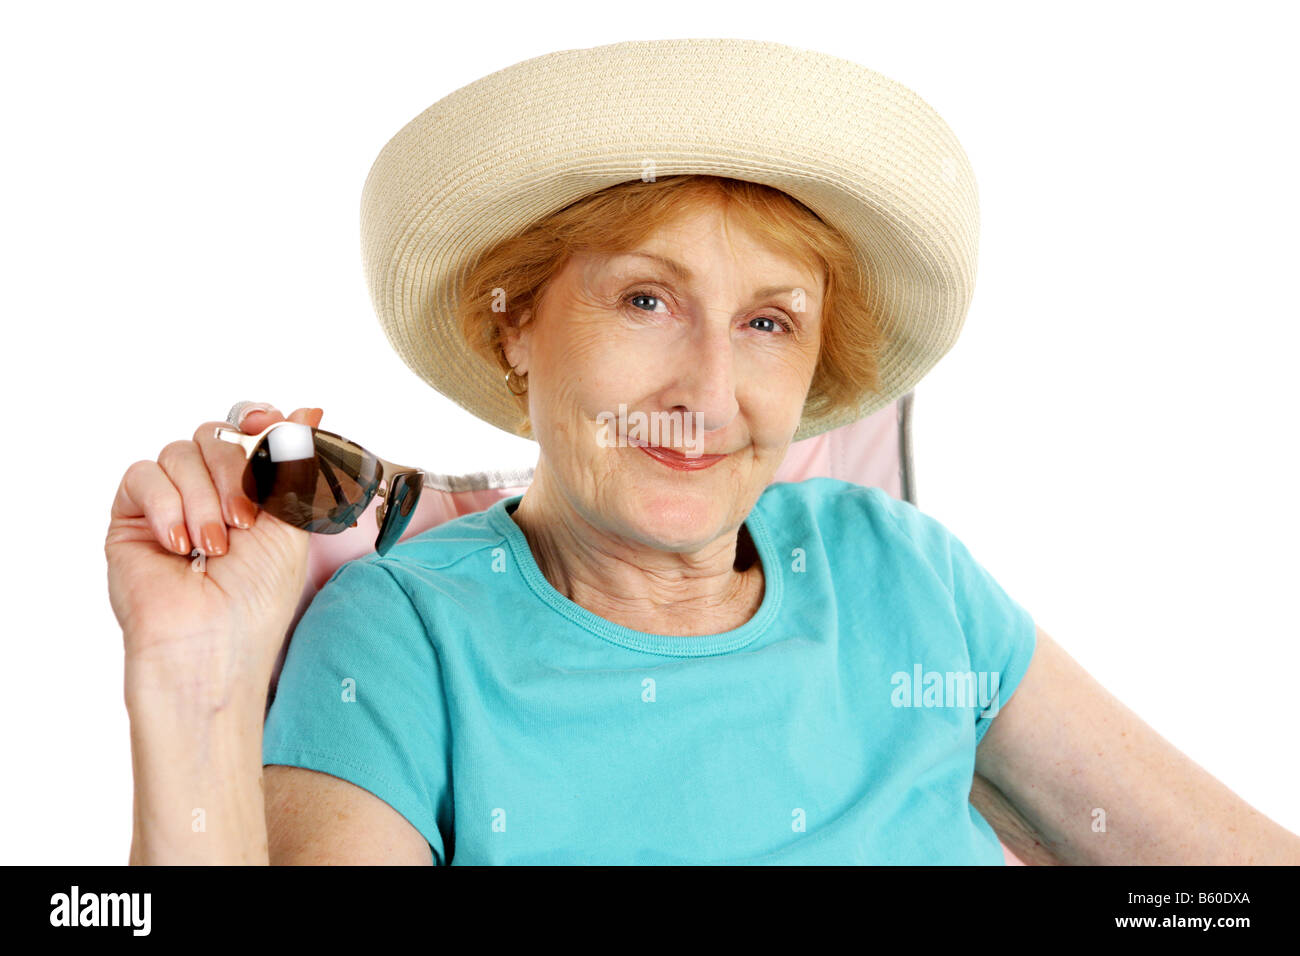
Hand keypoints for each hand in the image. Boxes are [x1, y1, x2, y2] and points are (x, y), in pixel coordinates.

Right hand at [105, 404, 323, 700]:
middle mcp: (210, 493)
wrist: (211, 645)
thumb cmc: (256, 598)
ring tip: (214, 547)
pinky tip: (180, 546)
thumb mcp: (291, 524)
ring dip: (205, 499)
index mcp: (252, 492)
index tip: (268, 424)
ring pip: (180, 452)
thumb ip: (296, 465)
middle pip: (216, 435)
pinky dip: (166, 505)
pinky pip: (142, 476)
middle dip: (235, 471)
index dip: (258, 420)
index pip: (248, 431)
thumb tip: (309, 411)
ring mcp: (170, 504)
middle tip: (244, 521)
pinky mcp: (131, 518)